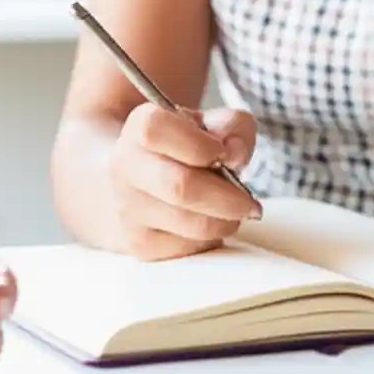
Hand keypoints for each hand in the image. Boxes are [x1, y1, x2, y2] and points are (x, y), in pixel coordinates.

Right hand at [109, 104, 260, 260]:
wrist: (140, 183)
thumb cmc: (182, 150)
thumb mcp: (209, 125)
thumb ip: (231, 126)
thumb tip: (235, 153)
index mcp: (137, 128)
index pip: (156, 130)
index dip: (197, 144)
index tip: (221, 153)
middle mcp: (124, 167)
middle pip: (180, 186)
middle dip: (227, 198)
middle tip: (249, 202)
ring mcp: (128, 209)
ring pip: (190, 224)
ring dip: (225, 221)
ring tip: (234, 212)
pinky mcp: (139, 244)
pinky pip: (189, 248)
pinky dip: (211, 238)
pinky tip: (210, 223)